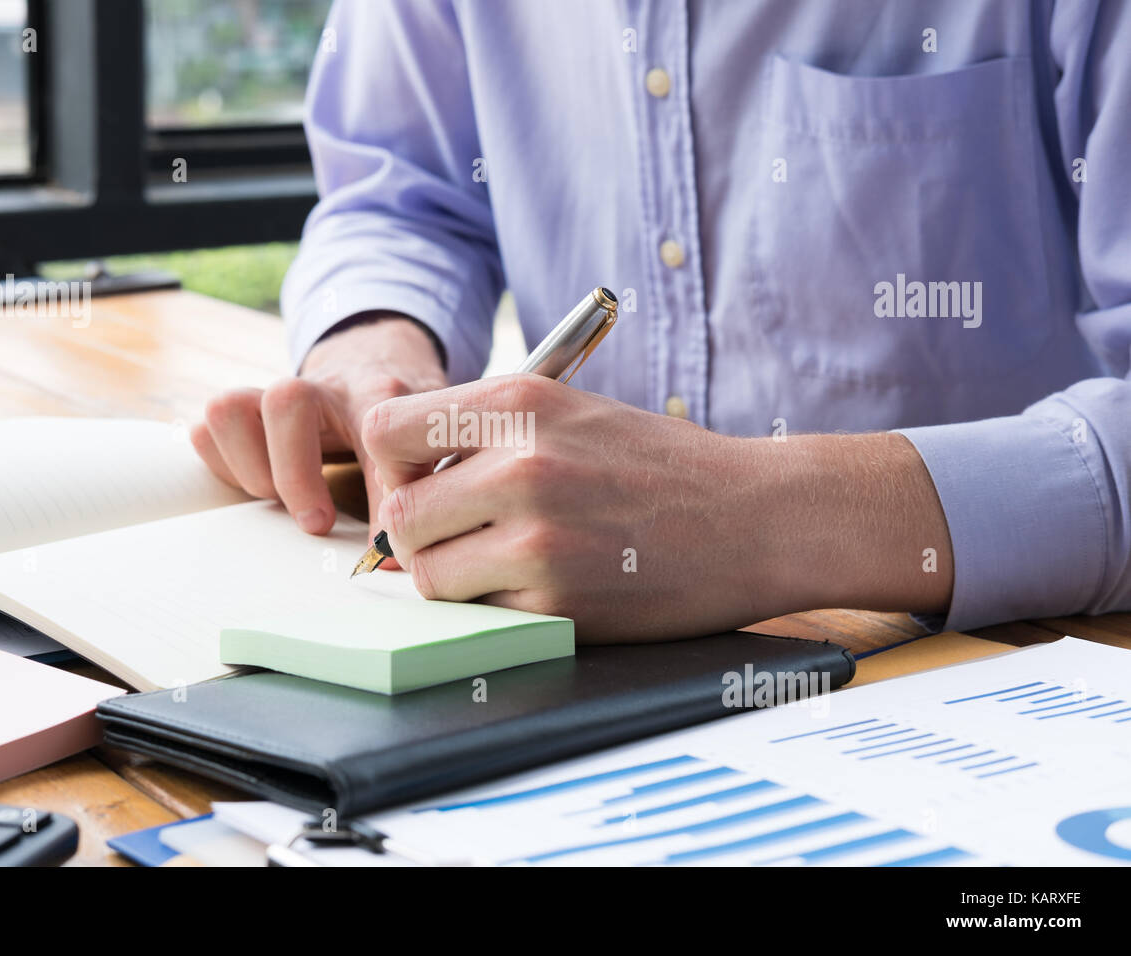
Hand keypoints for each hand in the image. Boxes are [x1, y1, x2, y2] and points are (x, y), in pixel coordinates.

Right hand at [192, 314, 446, 560]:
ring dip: (249, 467)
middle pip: (286, 401)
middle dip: (295, 474)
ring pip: (229, 408)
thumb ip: (415, 492)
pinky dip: (224, 467)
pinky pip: (205, 431)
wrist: (374, 368)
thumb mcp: (426, 447)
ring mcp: (272, 394)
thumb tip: (389, 563)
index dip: (376, 495)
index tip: (380, 546)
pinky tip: (262, 486)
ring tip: (279, 499)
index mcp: (378, 393)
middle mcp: (321, 386)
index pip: (376, 428)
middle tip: (318, 523)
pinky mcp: (241, 412)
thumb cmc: (398, 421)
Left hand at [361, 374, 953, 638]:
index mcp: (520, 400)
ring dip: (456, 578)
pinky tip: (551, 584)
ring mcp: (540, 538)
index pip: (386, 433)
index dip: (392, 468)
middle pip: (400, 518)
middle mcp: (522, 463)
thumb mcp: (568, 409)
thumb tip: (390, 452)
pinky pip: (483, 614)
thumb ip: (478, 425)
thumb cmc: (657, 464)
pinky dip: (502, 607)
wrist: (755, 518)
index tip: (421, 485)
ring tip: (507, 562)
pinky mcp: (561, 603)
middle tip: (461, 536)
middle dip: (420, 535)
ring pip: (431, 577)